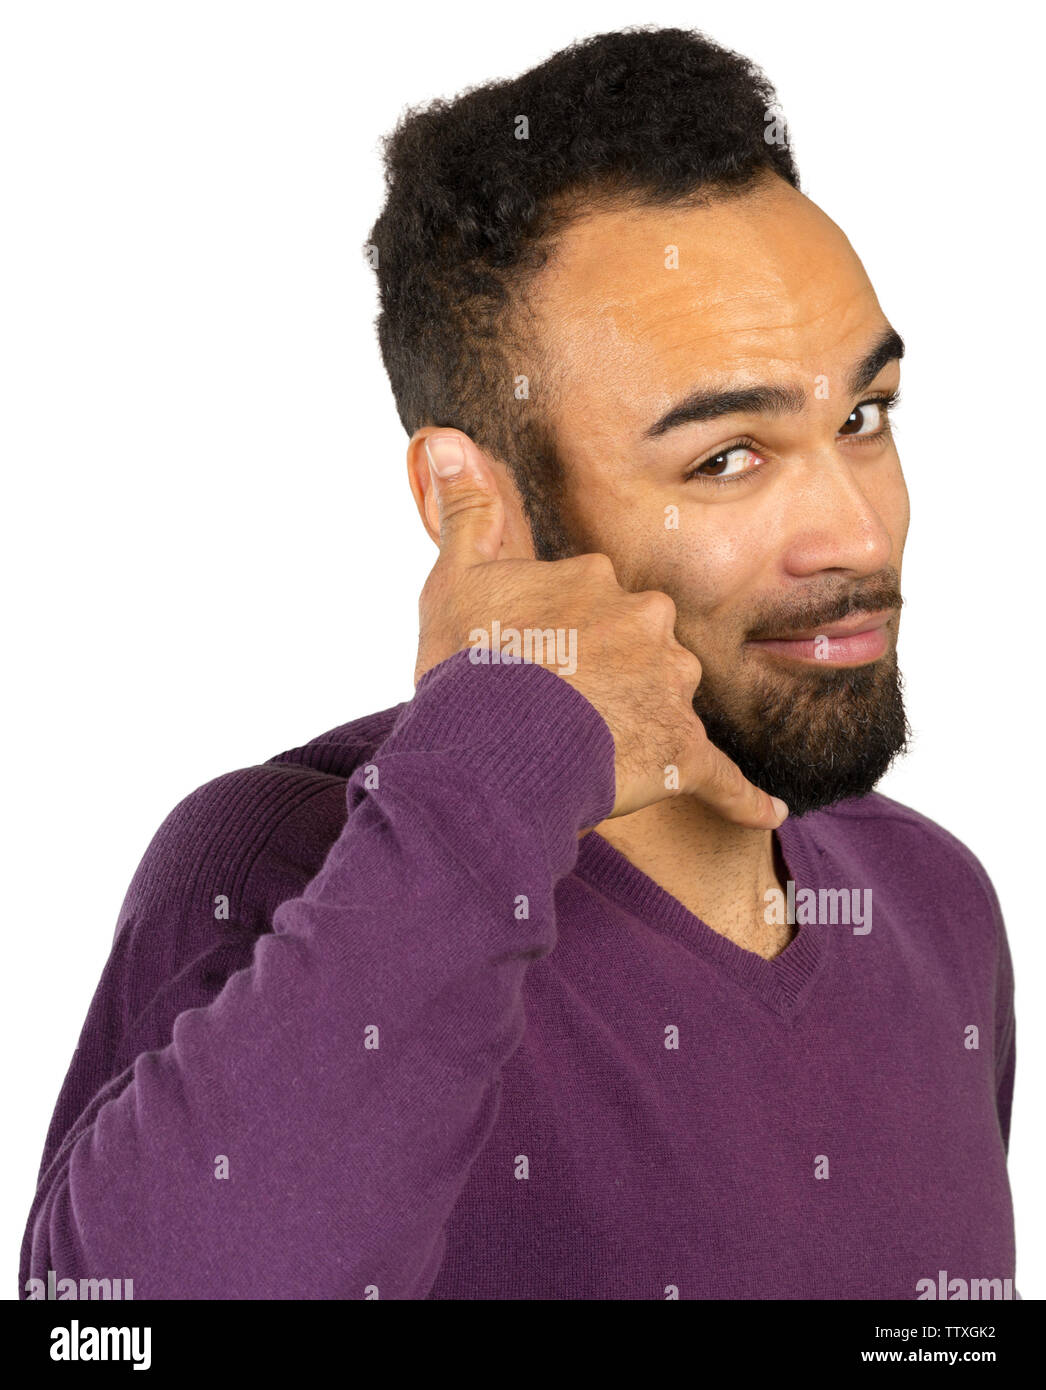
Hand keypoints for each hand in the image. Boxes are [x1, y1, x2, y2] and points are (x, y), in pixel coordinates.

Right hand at [414, 431, 786, 828]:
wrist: (489, 744)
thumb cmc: (469, 663)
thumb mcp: (456, 576)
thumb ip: (467, 509)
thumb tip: (448, 438)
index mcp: (598, 579)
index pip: (597, 598)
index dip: (566, 630)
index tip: (538, 655)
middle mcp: (647, 623)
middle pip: (644, 645)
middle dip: (614, 672)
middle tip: (564, 706)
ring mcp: (669, 688)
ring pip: (673, 701)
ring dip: (648, 724)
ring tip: (596, 755)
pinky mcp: (682, 753)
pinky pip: (723, 778)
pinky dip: (744, 797)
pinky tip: (768, 811)